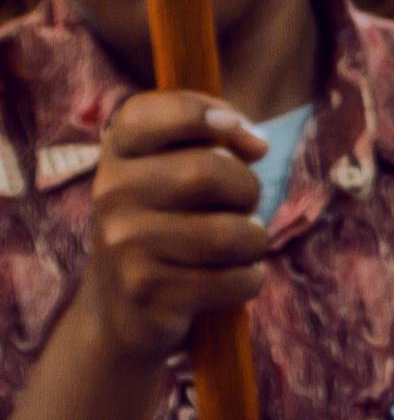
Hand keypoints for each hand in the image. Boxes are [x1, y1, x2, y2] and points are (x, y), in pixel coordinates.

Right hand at [79, 90, 270, 360]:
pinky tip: (234, 279)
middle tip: (244, 206)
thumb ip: (215, 141)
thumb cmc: (167, 224)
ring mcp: (124, 244)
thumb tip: (257, 144)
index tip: (249, 139)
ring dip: (254, 240)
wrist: (120, 308)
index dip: (206, 114)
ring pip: (232, 232)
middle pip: (209, 171)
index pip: (150, 112)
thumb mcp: (173, 172)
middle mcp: (111, 192)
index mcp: (117, 151)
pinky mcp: (147, 291)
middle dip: (248, 189)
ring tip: (242, 246)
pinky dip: (250, 280)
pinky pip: (234, 280)